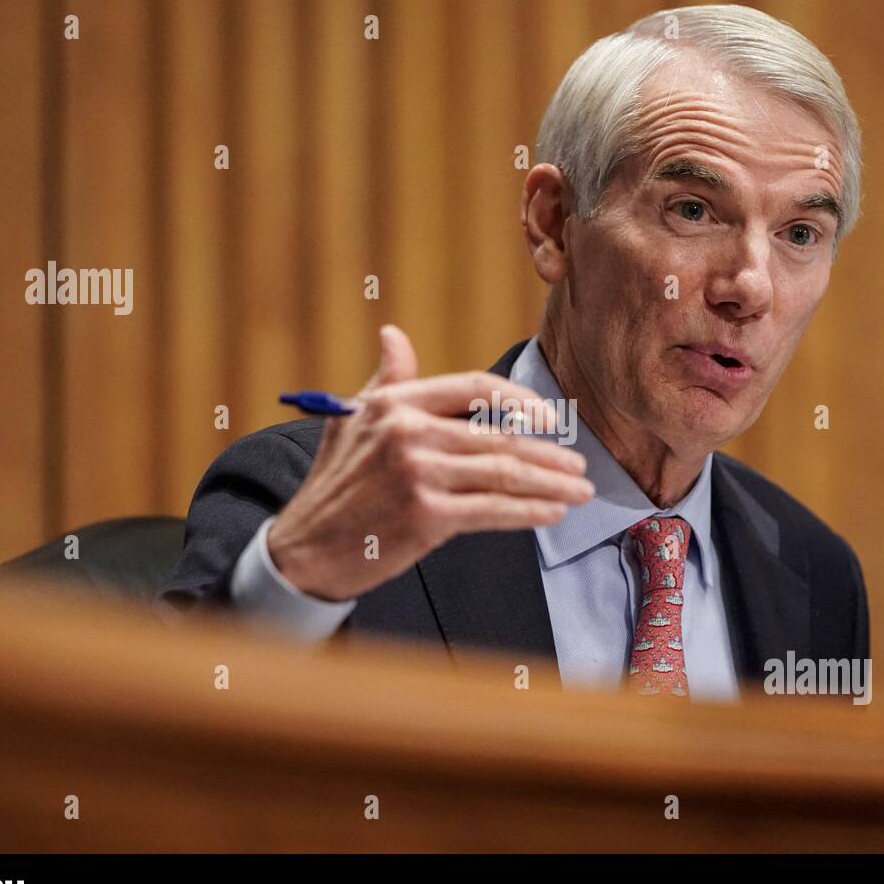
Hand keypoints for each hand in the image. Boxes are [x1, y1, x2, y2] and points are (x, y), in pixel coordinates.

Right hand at [267, 325, 592, 600]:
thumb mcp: (351, 421)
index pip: (477, 388)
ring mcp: (418, 473)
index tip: (550, 420)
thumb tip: (393, 334)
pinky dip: (529, 511)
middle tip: (579, 465)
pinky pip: (494, 510)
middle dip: (548, 454)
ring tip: (578, 490)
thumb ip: (387, 380)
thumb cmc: (335, 486)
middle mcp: (407, 432)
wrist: (304, 549)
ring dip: (550, 483)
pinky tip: (551, 512)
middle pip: (499, 435)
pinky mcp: (426, 515)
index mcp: (395, 403)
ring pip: (504, 472)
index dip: (522, 401)